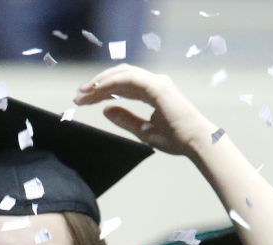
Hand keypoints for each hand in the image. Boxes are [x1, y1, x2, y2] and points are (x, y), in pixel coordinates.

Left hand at [74, 64, 215, 155]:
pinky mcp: (157, 86)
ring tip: (83, 92)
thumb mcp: (143, 130)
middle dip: (96, 84)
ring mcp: (156, 82)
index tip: (82, 100)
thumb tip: (105, 110)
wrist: (194, 142)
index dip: (100, 91)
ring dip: (100, 81)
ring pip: (122, 74)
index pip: (121, 86)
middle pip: (119, 77)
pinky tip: (97, 89)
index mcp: (151, 92)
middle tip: (77, 95)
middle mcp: (154, 83)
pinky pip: (129, 78)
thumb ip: (125, 119)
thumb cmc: (174, 139)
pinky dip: (111, 81)